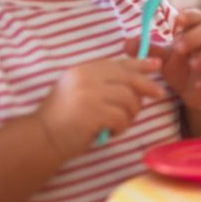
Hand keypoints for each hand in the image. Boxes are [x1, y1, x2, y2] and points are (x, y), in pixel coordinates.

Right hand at [34, 57, 164, 156]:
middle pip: (129, 78)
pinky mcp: (93, 112)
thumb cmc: (64, 118)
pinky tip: (112, 131)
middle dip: (147, 87)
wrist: (42, 138)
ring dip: (131, 114)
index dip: (140, 64)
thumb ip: (102, 83)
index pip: (118, 63)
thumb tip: (138, 78)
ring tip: (121, 123)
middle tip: (158, 95)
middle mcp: (85, 77)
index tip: (156, 65)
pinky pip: (122, 117)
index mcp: (82, 69)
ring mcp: (89, 94)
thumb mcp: (80, 91)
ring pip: (129, 99)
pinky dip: (122, 127)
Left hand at [134, 9, 200, 109]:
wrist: (198, 94)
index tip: (177, 22)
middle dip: (196, 36)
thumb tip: (126, 43)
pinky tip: (199, 85)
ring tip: (193, 64)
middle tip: (178, 48)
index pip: (198, 16)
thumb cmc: (181, 70)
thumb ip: (148, 50)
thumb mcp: (163, 59)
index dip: (190, 16)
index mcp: (197, 32)